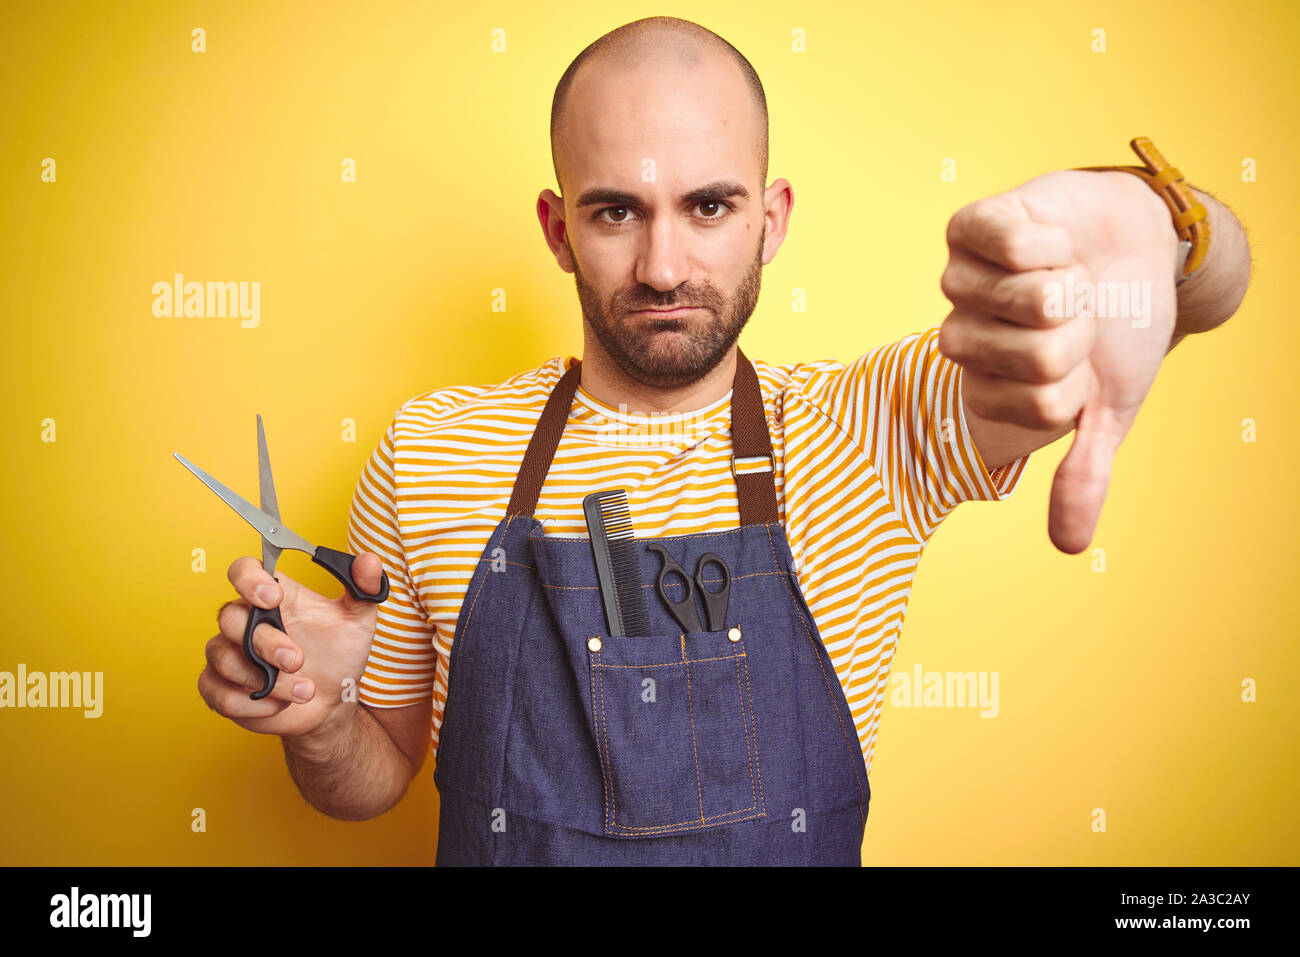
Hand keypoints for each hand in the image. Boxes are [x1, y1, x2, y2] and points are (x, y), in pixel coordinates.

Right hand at [198, 553, 386, 737]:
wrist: (333, 702)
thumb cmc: (339, 655)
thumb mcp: (358, 621)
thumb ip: (363, 589)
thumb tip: (369, 562)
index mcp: (273, 596)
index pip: (243, 570)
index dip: (248, 579)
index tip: (272, 597)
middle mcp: (245, 622)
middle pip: (230, 618)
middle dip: (265, 643)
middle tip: (297, 660)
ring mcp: (228, 655)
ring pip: (224, 659)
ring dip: (265, 680)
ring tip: (304, 690)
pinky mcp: (222, 690)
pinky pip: (220, 695)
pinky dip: (253, 704)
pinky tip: (280, 704)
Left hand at [939, 169, 1180, 552]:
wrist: (1140, 247)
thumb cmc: (1119, 326)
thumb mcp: (1108, 405)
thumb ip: (1083, 470)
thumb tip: (1069, 547)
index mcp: (986, 386)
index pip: (1039, 407)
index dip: (1082, 382)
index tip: (1084, 362)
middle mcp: (963, 337)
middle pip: (1033, 357)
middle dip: (1081, 333)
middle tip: (1080, 312)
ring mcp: (963, 282)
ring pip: (1025, 301)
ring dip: (1069, 286)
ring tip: (1069, 275)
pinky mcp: (974, 228)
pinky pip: (1008, 245)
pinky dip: (1051, 245)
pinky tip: (1056, 242)